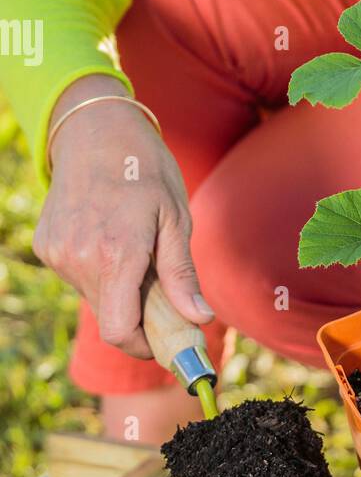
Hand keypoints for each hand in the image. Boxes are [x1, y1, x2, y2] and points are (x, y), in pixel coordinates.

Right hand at [33, 77, 212, 358]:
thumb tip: (198, 319)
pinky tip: (110, 236)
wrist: (94, 130)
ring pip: (96, 298)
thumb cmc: (145, 169)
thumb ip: (182, 274)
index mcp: (117, 253)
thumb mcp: (175, 218)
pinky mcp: (46, 246)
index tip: (165, 340)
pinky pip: (78, 277)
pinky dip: (99, 271)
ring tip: (135, 250)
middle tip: (161, 288)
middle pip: (111, 317)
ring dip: (119, 290)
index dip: (144, 345)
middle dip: (139, 315)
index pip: (120, 330)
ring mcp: (58, 252)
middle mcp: (79, 258)